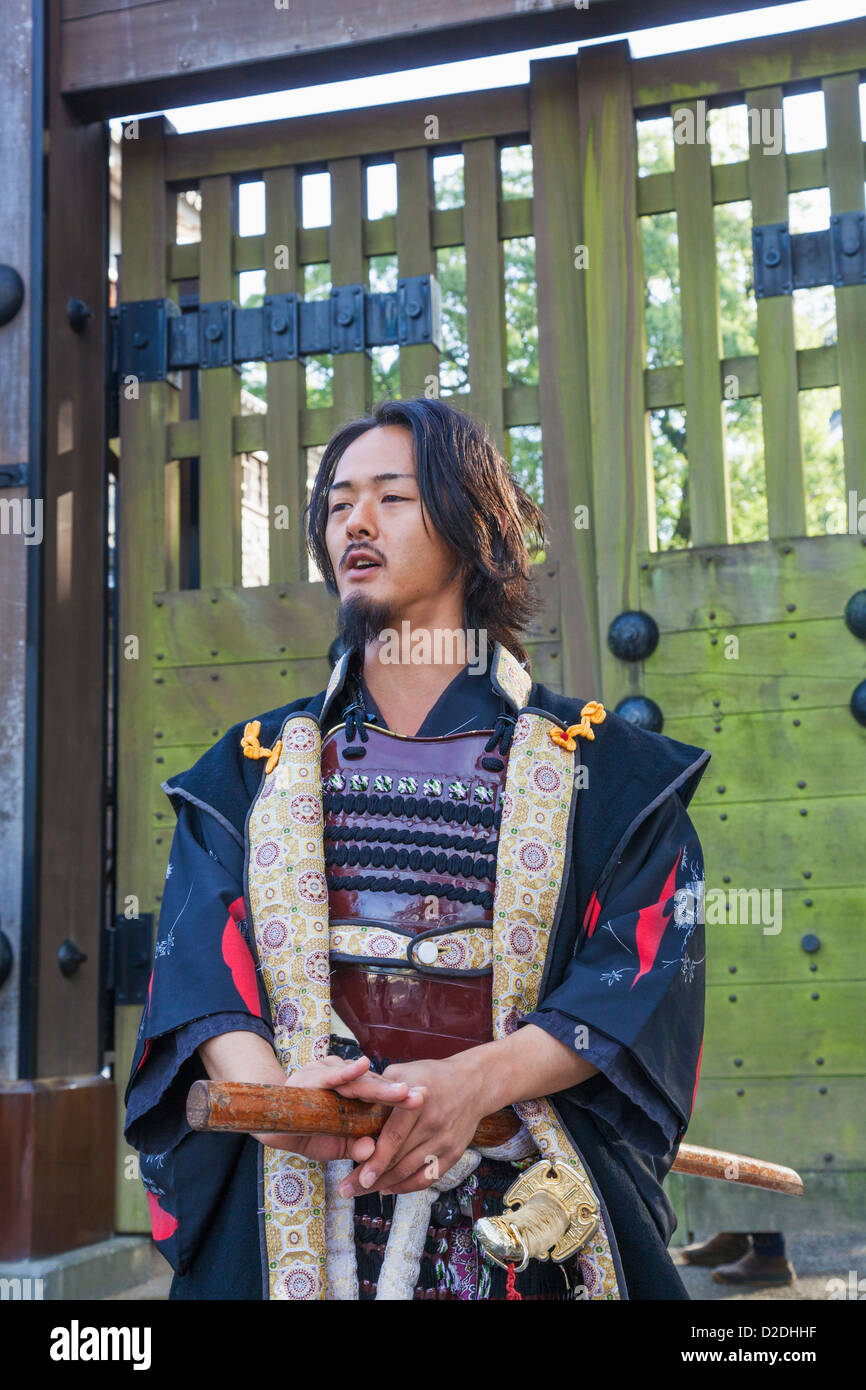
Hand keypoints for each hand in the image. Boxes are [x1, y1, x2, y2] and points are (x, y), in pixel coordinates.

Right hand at [254, 1054, 424, 1164]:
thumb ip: (352, 1146)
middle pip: (375, 1087)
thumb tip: (371, 1151)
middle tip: (422, 1096)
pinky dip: (345, 1072)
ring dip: (379, 1087)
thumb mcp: (333, 1144)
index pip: (381, 1096)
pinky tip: (362, 1065)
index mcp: (352, 1096)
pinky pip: (330, 1075)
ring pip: (357, 1083)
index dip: (401, 1098)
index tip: (425, 1100)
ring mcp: (327, 1075)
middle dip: (399, 1094)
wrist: (268, 1122)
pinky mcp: (310, 1077)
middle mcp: (342, 1081)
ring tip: (403, 1092)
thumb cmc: (305, 1131)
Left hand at [336, 1053, 487, 1198]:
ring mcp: (445, 1141)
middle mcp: (433, 1123)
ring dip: (385, 1186)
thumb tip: (349, 1101)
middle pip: (399, 1161)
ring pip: (410, 1174)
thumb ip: (378, 1088)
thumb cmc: (432, 1076)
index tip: (357, 1177)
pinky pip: (428, 1178)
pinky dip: (406, 1187)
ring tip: (363, 1191)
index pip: (393, 1137)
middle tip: (347, 1190)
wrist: (474, 1083)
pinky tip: (389, 1188)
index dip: (374, 1160)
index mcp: (418, 1101)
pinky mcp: (454, 1154)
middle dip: (371, 1179)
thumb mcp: (404, 1072)